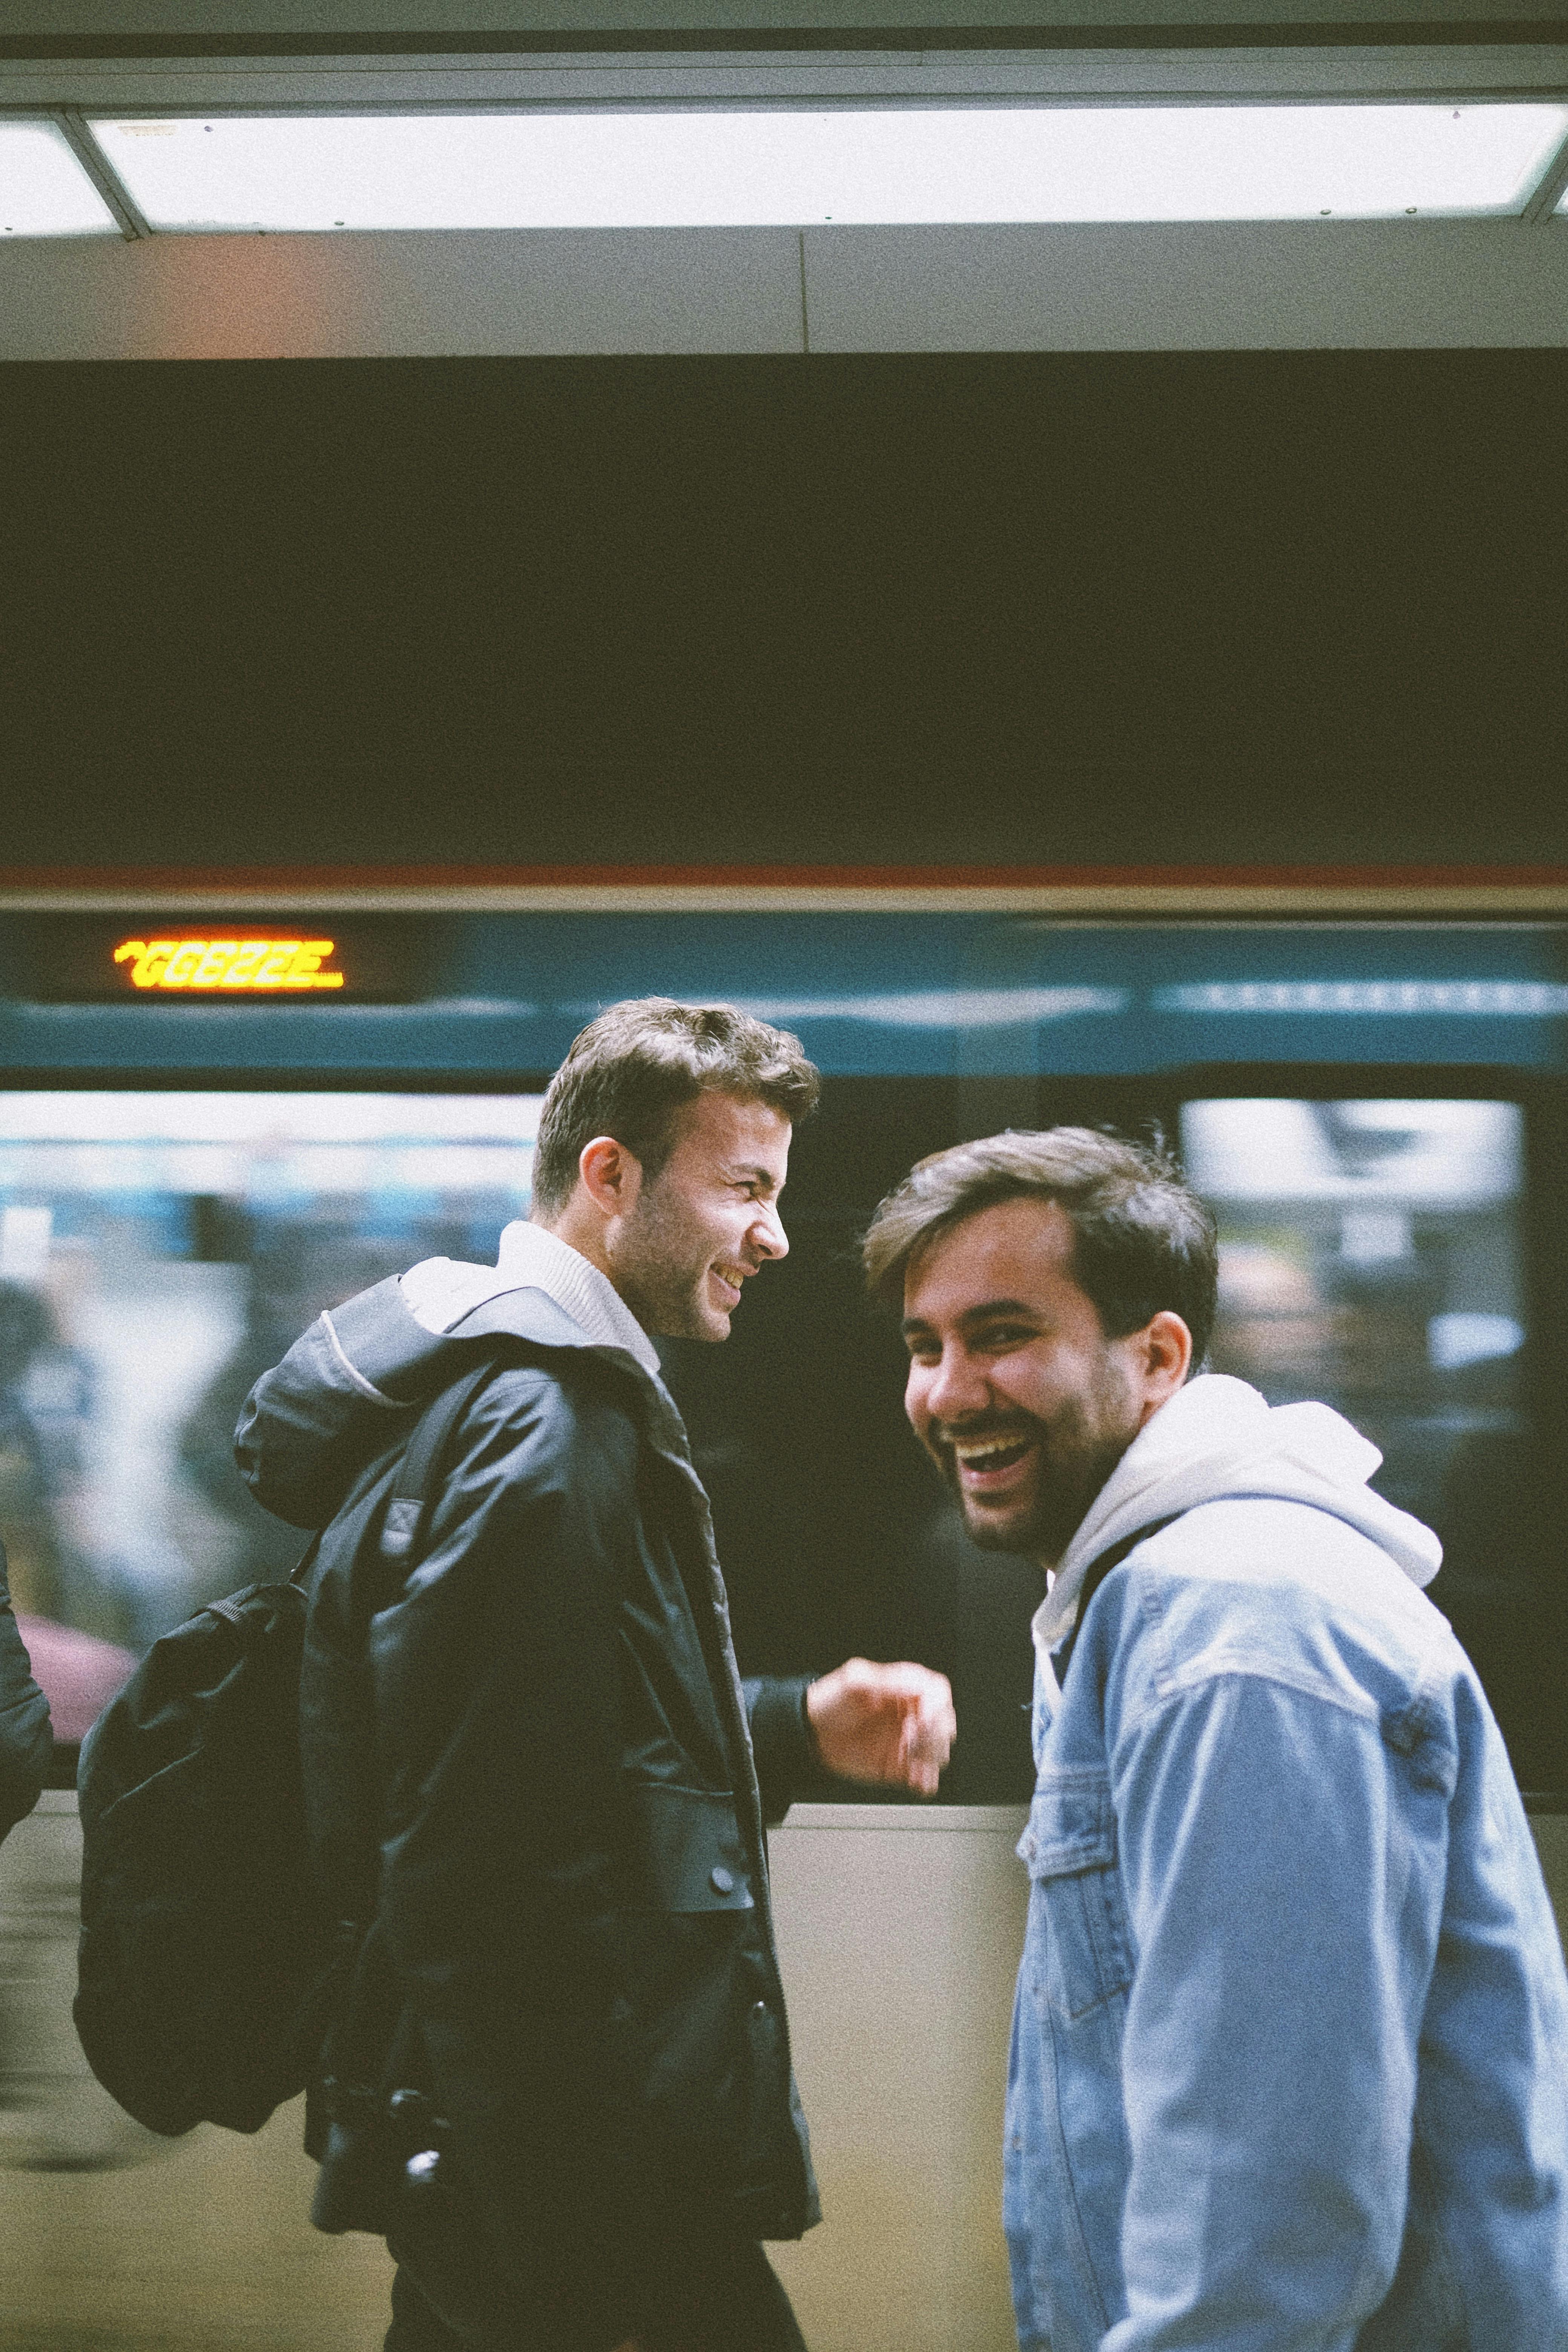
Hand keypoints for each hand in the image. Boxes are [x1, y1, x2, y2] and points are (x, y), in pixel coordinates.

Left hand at [804, 1659, 955, 1796]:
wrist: (809, 1736)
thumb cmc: (828, 1703)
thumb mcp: (854, 1682)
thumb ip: (886, 1683)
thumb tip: (917, 1688)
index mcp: (902, 1688)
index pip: (937, 1692)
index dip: (936, 1705)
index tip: (922, 1719)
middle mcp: (909, 1714)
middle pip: (944, 1721)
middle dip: (934, 1733)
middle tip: (912, 1741)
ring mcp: (906, 1741)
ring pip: (939, 1750)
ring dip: (931, 1756)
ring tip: (909, 1759)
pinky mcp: (899, 1766)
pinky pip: (924, 1776)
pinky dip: (926, 1780)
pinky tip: (918, 1780)